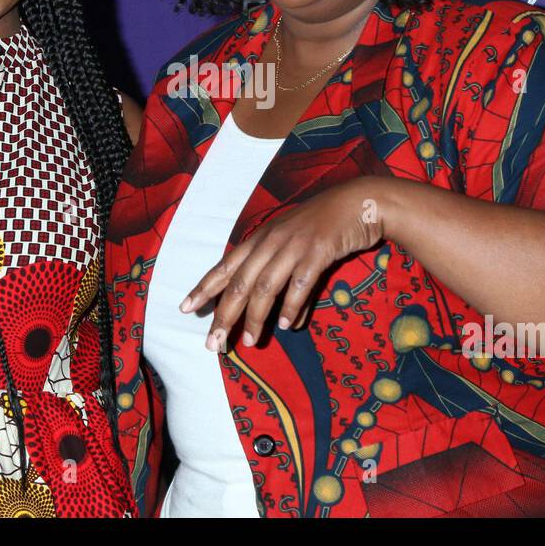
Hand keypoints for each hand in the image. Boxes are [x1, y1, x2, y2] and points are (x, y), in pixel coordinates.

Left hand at [179, 177, 385, 351]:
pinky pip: (300, 284)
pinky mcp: (318, 251)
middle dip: (224, 315)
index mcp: (261, 238)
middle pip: (240, 282)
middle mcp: (271, 241)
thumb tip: (282, 321)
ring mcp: (294, 245)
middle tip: (213, 344)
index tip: (185, 309)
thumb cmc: (324, 225)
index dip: (204, 288)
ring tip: (248, 342)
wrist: (359, 202)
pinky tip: (286, 325)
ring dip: (255, 318)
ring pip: (265, 286)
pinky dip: (291, 306)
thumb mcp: (294, 245)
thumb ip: (284, 279)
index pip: (225, 266)